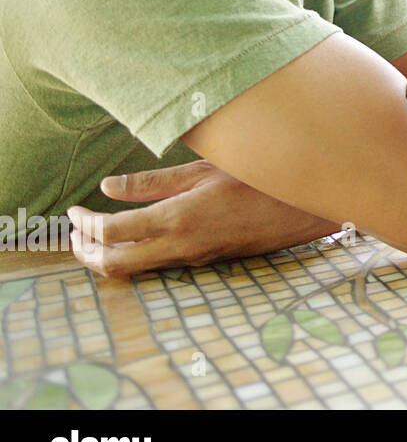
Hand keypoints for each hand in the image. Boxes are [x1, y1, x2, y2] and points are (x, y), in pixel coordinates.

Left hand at [67, 160, 340, 277]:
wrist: (300, 208)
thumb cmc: (256, 178)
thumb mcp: (204, 170)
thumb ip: (153, 182)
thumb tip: (108, 187)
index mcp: (176, 217)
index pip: (111, 232)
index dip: (84, 224)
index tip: (74, 211)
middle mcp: (180, 245)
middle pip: (113, 264)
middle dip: (84, 253)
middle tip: (72, 235)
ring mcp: (192, 258)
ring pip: (133, 271)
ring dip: (106, 259)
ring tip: (94, 241)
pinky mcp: (204, 261)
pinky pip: (156, 267)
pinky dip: (133, 258)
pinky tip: (134, 241)